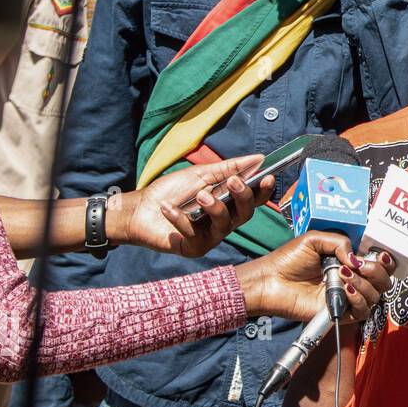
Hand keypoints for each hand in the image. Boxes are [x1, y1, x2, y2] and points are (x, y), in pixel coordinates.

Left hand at [111, 155, 275, 257]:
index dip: (263, 191)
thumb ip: (229, 168)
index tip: (268, 177)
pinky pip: (196, 234)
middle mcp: (223, 222)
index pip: (253, 200)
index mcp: (228, 204)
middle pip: (245, 214)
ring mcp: (210, 237)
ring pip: (224, 225)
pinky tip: (168, 207)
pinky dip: (181, 218)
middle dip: (243, 197)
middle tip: (234, 182)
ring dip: (215, 207)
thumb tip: (258, 158)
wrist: (139, 208)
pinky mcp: (193, 248)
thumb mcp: (200, 174)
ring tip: (200, 195)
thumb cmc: (170, 191)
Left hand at [233, 231, 396, 322]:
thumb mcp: (315, 239)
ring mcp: (347, 297)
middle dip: (377, 271)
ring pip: (375, 295)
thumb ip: (340, 242)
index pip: (379, 262)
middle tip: (359, 265)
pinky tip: (344, 289)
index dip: (385, 259)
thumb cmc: (288, 259)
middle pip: (383, 280)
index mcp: (349, 261)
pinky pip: (362, 311)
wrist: (270, 281)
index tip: (378, 254)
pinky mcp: (340, 313)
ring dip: (364, 283)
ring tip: (343, 275)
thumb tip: (356, 259)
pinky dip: (358, 299)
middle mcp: (353, 279)